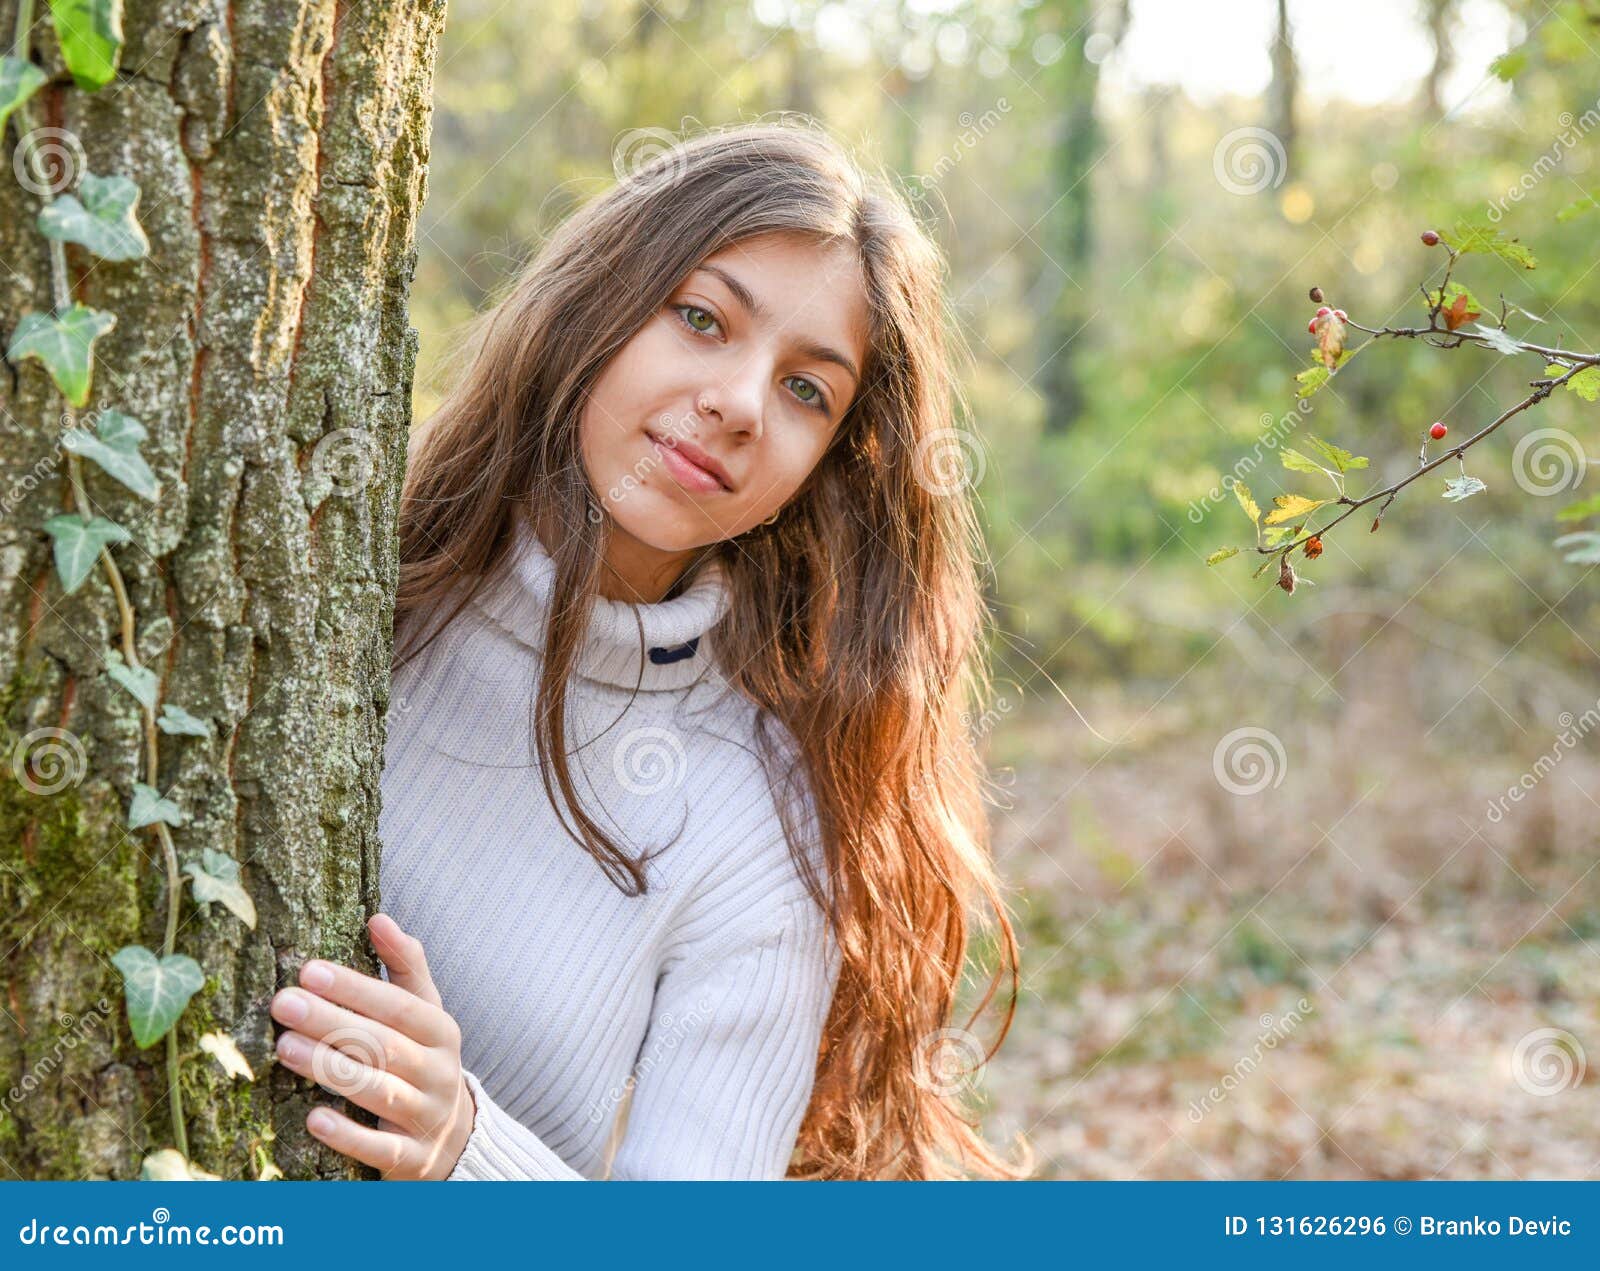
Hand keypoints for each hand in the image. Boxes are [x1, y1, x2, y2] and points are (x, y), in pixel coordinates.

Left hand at [269, 912, 474, 1179]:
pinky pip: (379, 1149)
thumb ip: (405, 966)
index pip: (398, 1005)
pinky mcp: (412, 1161)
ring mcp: (427, 1118)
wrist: (456, 1141)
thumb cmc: (424, 1061)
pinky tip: (312, 1119)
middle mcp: (439, 1073)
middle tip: (282, 1003)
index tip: (308, 970)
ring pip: (378, 1091)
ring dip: (331, 1069)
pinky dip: (348, 1135)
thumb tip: (378, 916)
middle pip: (383, 1045)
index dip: (355, 988)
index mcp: (441, 1032)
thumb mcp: (424, 1013)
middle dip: (331, 1022)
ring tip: (284, 1048)